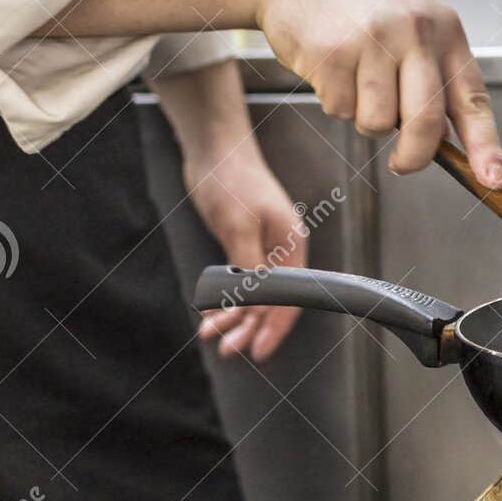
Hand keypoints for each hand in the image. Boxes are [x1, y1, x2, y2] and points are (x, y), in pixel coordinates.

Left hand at [186, 141, 305, 363]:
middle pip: (268, 301)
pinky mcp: (242, 243)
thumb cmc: (232, 179)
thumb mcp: (240, 226)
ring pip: (250, 294)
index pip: (289, 298)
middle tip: (226, 348)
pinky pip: (237, 281)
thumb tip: (251, 305)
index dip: (274, 328)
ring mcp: (261, 247)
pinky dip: (224, 298)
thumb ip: (248, 267)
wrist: (213, 150)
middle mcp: (280, 249)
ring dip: (231, 316)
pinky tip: (210, 312)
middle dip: (247, 327)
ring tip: (210, 333)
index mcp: (291, 244)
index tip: (257, 350)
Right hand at [252, 0, 501, 184]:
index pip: (472, 95)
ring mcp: (373, 41)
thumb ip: (431, 68)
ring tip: (353, 75)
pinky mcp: (332, 54)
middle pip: (425, 123)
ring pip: (377, 124)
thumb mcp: (410, 17)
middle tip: (403, 163)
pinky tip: (329, 63)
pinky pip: (340, 110)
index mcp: (443, 26)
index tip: (493, 179)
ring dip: (363, 114)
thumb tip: (448, 135)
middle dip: (414, 156)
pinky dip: (334, 99)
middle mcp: (414, 31)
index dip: (485, 144)